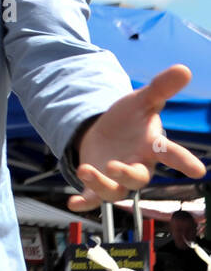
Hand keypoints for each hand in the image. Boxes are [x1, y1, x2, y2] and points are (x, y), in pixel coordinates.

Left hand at [67, 65, 206, 210]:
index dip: (184, 162)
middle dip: (129, 175)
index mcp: (151, 147)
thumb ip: (161, 88)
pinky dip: (84, 201)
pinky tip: (73, 202)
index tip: (197, 170)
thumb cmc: (130, 119)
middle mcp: (137, 166)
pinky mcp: (98, 183)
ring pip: (115, 190)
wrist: (105, 132)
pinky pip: (92, 198)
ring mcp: (117, 178)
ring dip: (101, 183)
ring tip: (85, 169)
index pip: (171, 154)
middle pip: (139, 178)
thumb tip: (184, 68)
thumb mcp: (141, 100)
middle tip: (116, 167)